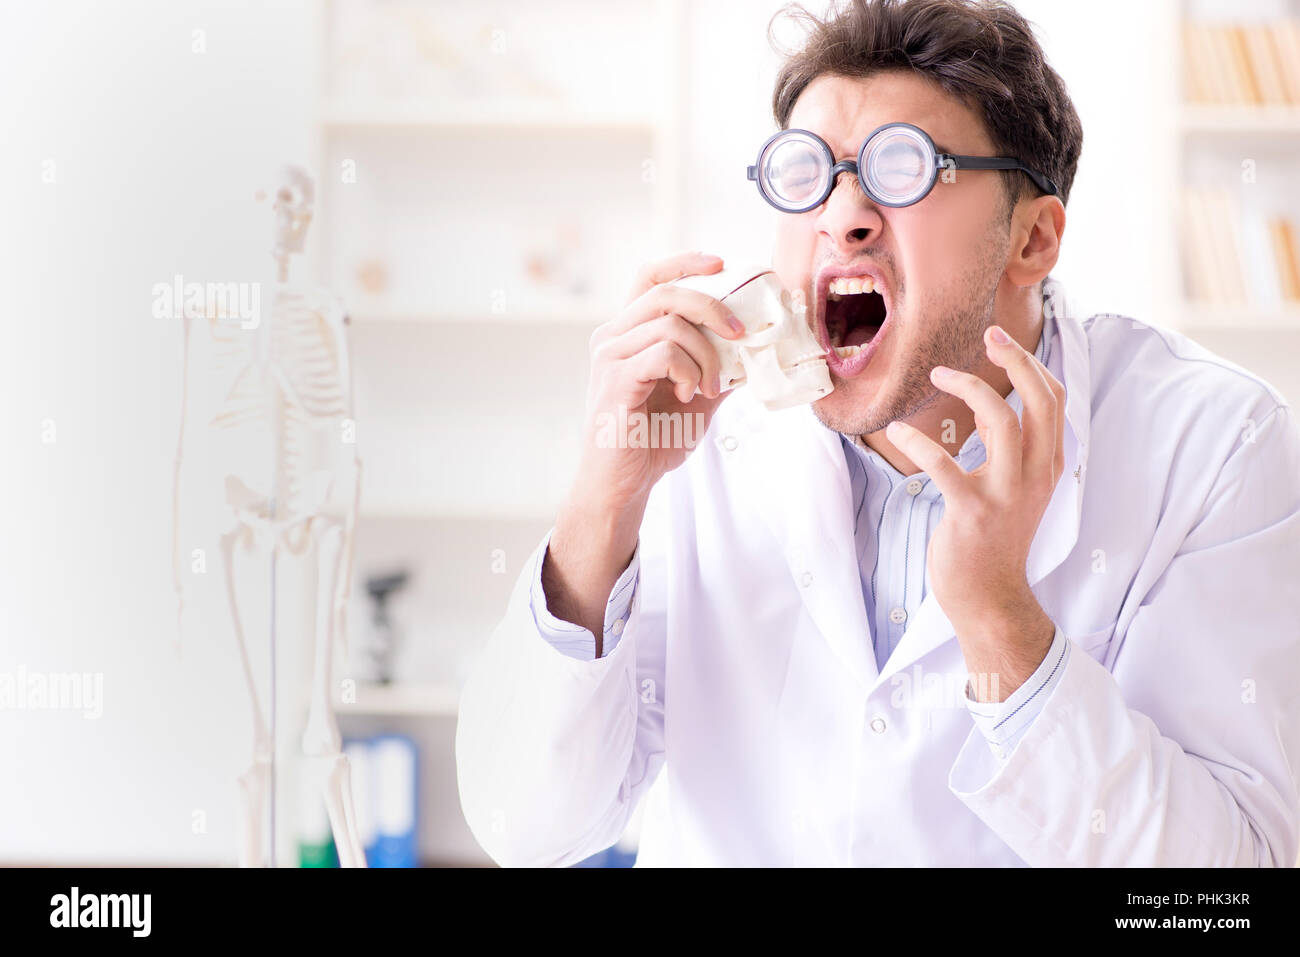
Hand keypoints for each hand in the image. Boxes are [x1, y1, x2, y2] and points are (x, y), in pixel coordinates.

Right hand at [572, 250, 745, 512]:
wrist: (625, 483)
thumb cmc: (653, 439)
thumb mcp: (697, 396)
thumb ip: (718, 366)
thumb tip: (758, 346)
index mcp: (628, 333)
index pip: (651, 277)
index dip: (685, 263)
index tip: (722, 264)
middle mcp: (611, 337)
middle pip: (666, 293)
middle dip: (713, 308)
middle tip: (739, 336)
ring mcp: (609, 357)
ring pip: (671, 326)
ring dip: (705, 356)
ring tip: (708, 388)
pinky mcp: (614, 380)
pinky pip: (663, 354)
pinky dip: (688, 372)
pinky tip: (689, 396)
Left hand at [884, 324, 1064, 698]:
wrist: (989, 596)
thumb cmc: (994, 537)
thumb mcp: (1011, 486)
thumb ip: (1006, 447)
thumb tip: (989, 405)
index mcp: (1048, 464)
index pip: (1054, 401)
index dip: (1030, 364)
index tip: (999, 338)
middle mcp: (1037, 475)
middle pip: (1041, 402)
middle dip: (1017, 360)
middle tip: (987, 334)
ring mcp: (1007, 494)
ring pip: (1004, 423)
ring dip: (969, 389)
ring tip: (936, 374)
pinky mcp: (972, 513)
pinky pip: (944, 466)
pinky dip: (918, 442)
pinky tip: (897, 430)